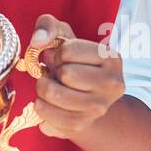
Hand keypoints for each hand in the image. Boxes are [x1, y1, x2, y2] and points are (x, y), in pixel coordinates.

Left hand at [30, 14, 123, 138]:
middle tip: (59, 74)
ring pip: (53, 94)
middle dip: (52, 71)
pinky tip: (49, 103)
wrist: (84, 94)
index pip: (68, 52)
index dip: (58, 53)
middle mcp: (112, 85)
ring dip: (44, 88)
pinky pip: (47, 116)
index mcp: (112, 59)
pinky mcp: (82, 125)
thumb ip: (48, 26)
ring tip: (53, 86)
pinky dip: (40, 107)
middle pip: (64, 74)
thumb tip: (38, 41)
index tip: (65, 58)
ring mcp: (99, 108)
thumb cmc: (72, 60)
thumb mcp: (64, 35)